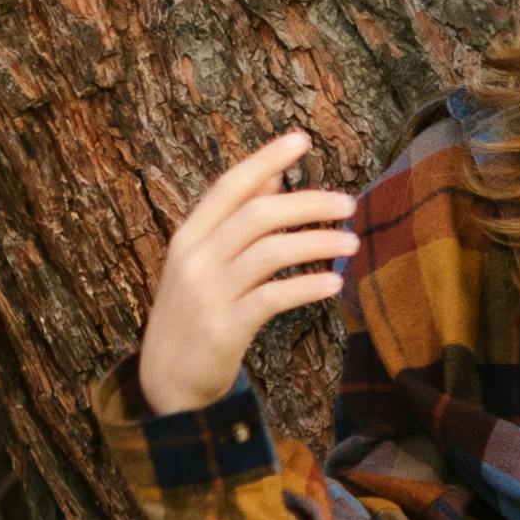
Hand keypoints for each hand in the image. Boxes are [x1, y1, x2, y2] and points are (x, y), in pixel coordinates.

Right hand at [139, 130, 351, 414]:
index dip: (265, 159)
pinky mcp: (225, 327)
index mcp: (189, 236)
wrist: (167, 381)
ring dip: (317, 243)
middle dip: (308, 203)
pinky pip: (273, 297)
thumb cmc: (194, 314)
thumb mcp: (205, 262)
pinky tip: (334, 284)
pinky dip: (307, 287)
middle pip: (258, 215)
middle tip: (348, 203)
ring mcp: (208, 293)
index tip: (301, 138)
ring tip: (351, 244)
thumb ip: (236, 220)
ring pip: (270, 252)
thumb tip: (274, 175)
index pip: (230, 186)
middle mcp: (195, 258)